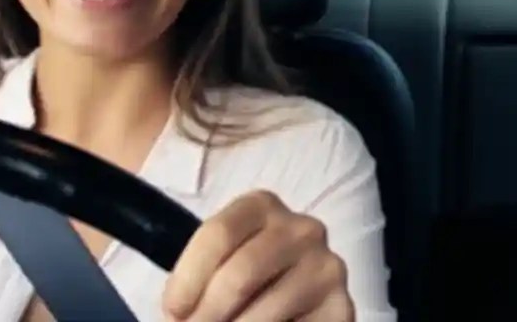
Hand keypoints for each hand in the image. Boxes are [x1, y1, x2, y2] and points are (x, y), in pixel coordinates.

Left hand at [161, 190, 354, 321]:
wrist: (292, 297)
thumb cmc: (240, 281)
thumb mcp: (216, 265)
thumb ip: (198, 277)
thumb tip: (180, 316)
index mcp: (263, 206)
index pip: (218, 234)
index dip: (187, 280)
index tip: (174, 311)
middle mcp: (303, 229)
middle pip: (240, 274)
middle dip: (206, 314)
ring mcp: (327, 267)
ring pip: (263, 312)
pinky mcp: (341, 308)